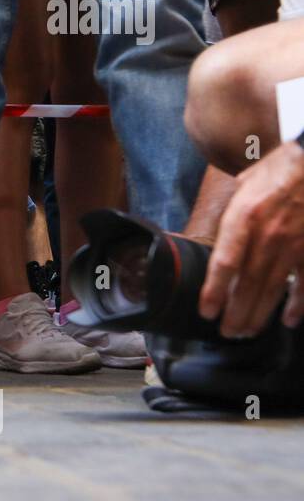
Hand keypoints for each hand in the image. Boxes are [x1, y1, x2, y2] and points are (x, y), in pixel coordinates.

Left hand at [198, 140, 303, 336]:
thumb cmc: (280, 168)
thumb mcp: (246, 183)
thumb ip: (233, 211)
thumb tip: (222, 231)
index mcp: (244, 217)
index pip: (224, 263)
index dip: (214, 291)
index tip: (206, 312)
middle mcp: (268, 235)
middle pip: (247, 284)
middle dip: (235, 313)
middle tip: (226, 333)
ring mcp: (294, 245)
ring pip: (273, 289)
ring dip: (258, 314)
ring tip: (245, 332)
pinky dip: (297, 305)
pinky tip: (287, 320)